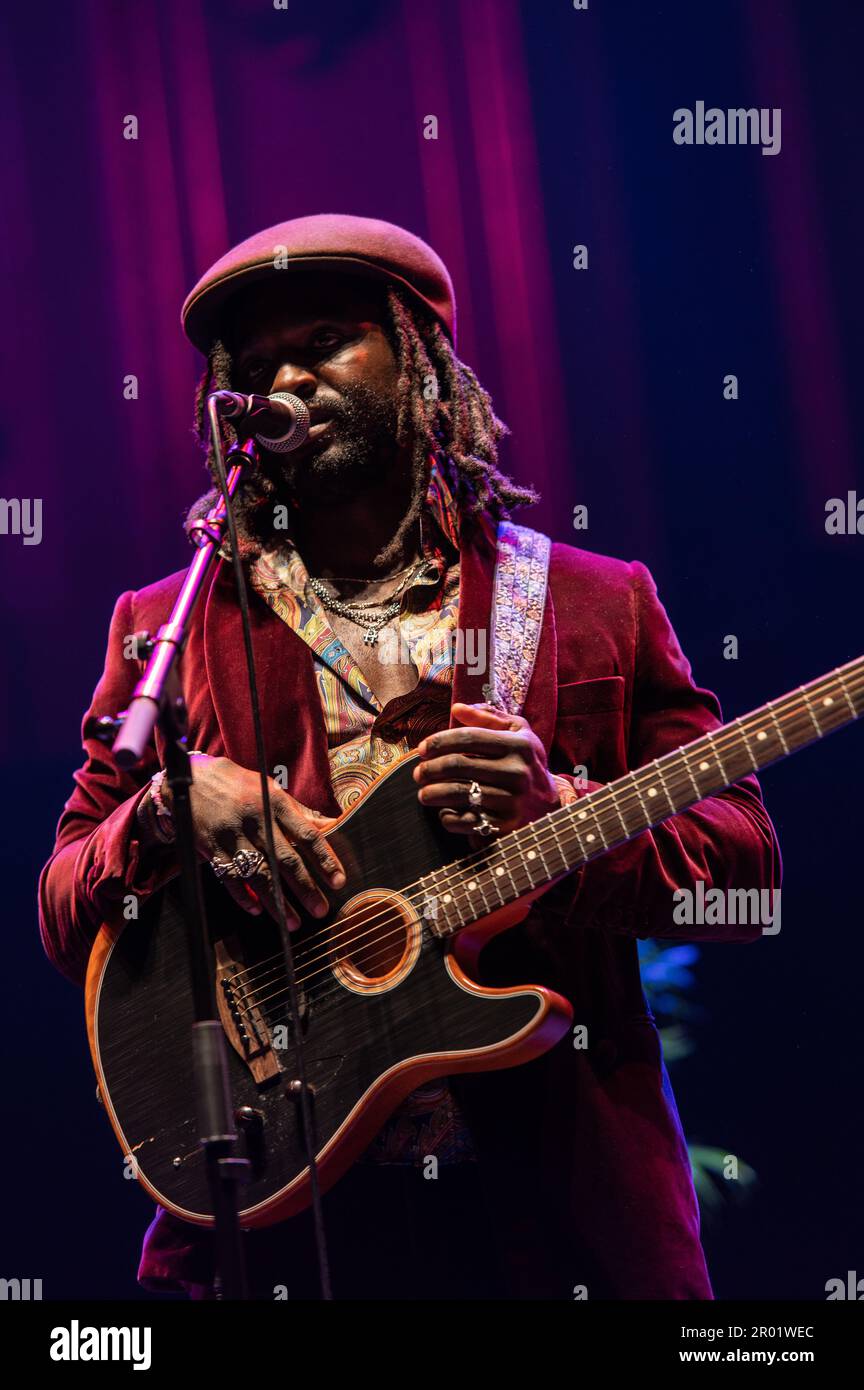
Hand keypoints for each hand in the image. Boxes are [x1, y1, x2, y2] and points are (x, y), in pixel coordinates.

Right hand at [160, 755, 345, 926]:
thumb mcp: (270, 787)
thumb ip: (298, 810)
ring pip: (258, 873)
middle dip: (305, 887)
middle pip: (285, 858)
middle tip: (321, 910)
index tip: (338, 881)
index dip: (325, 859)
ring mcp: (232, 835)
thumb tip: (330, 825)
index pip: (307, 834)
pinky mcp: (211, 847)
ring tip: (293, 923)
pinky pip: (228, 877)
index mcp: (275, 802)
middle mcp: (255, 819)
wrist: (190, 779)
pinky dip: (242, 896)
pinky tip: (256, 910)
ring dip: (277, 902)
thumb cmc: (238, 784)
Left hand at [412, 702, 559, 836]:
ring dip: (432, 793)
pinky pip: (466, 821)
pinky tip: (445, 812)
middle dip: (430, 769)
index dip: (439, 741)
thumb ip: (489, 717)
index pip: (468, 737)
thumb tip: (457, 708)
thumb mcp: (518, 734)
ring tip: (424, 793)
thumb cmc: (527, 763)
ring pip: (457, 793)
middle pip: (458, 765)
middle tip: (418, 773)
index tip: (422, 749)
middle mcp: (517, 772)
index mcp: (518, 745)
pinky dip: (448, 817)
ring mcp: (512, 800)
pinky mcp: (506, 826)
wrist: (550, 804)